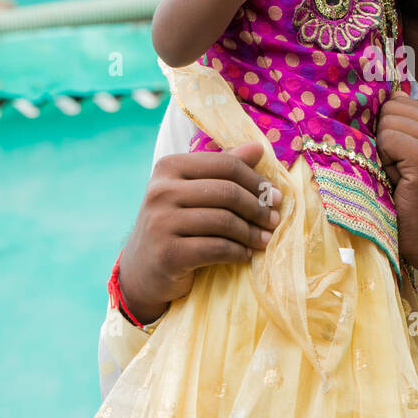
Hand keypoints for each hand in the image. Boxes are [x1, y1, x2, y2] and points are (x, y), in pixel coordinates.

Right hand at [117, 144, 281, 323]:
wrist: (143, 270)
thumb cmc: (175, 225)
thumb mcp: (194, 191)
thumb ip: (223, 168)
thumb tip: (258, 147)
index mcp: (169, 167)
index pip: (226, 164)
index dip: (256, 180)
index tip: (275, 196)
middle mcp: (160, 191)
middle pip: (227, 192)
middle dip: (258, 208)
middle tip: (274, 221)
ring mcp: (160, 222)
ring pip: (224, 221)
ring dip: (251, 233)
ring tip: (264, 240)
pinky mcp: (167, 253)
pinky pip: (216, 248)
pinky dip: (238, 252)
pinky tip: (246, 255)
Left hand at [376, 93, 417, 283]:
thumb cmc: (410, 201)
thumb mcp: (404, 157)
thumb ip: (397, 129)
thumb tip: (368, 100)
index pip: (399, 100)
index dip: (386, 126)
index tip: (395, 156)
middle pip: (391, 108)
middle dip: (384, 137)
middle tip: (396, 169)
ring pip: (387, 122)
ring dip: (383, 150)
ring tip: (397, 175)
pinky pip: (388, 139)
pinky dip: (384, 160)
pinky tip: (396, 180)